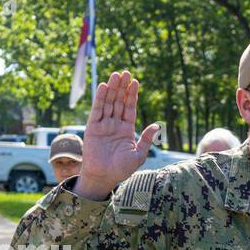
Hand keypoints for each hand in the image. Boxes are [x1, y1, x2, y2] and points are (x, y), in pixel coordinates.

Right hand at [74, 70, 160, 200]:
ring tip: (116, 75)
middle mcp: (115, 124)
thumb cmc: (122, 169)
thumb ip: (146, 139)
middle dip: (122, 87)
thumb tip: (156, 125)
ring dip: (112, 89)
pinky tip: (103, 86)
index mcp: (127, 129)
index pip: (130, 108)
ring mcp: (104, 125)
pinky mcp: (93, 127)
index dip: (132, 95)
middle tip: (125, 72)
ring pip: (108, 103)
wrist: (104, 177)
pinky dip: (100, 98)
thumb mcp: (139, 154)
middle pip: (119, 102)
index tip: (135, 82)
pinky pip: (97, 110)